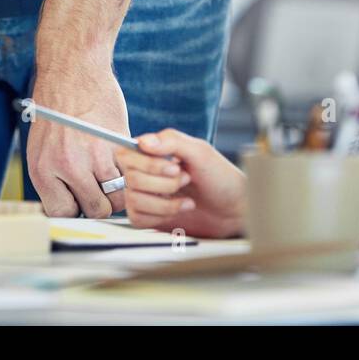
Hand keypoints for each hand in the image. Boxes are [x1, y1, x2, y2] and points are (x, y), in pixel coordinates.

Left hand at [27, 66, 128, 218]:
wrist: (73, 68)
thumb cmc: (57, 105)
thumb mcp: (42, 144)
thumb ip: (54, 176)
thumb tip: (72, 204)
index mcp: (42, 169)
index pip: (63, 213)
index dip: (77, 209)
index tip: (83, 199)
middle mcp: (66, 167)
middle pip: (94, 209)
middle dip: (101, 202)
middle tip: (103, 186)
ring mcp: (94, 156)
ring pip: (116, 198)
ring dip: (120, 190)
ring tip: (116, 174)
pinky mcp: (117, 143)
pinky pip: (130, 174)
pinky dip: (132, 172)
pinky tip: (124, 160)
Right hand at [112, 128, 246, 239]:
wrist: (232, 209)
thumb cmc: (220, 176)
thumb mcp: (200, 152)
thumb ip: (171, 141)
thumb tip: (143, 141)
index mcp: (153, 151)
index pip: (126, 153)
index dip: (146, 163)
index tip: (174, 166)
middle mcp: (144, 172)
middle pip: (131, 178)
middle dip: (164, 183)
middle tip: (186, 179)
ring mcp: (145, 195)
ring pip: (134, 200)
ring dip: (165, 201)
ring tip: (187, 196)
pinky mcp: (148, 216)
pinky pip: (138, 218)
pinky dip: (162, 215)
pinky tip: (181, 209)